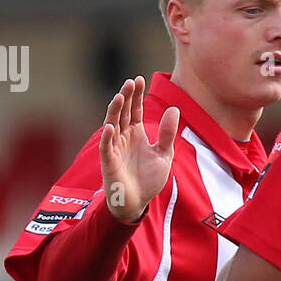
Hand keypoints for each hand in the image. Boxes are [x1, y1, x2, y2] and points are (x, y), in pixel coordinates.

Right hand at [99, 76, 180, 222]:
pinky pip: (106, 147)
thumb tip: (174, 109)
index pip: (134, 109)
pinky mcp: (108, 162)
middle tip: (131, 82)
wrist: (138, 202)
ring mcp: (114, 148)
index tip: (139, 79)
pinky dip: (107, 137)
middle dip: (126, 97)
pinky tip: (110, 126)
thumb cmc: (148, 179)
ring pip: (112, 124)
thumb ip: (168, 133)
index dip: (136, 95)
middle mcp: (123, 137)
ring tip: (121, 96)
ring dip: (115, 111)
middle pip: (122, 112)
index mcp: (136, 133)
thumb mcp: (164, 154)